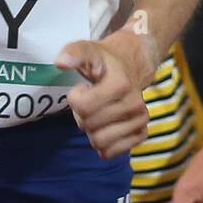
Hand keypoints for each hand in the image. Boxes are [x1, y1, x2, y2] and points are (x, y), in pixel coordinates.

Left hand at [56, 29, 151, 158]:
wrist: (131, 66)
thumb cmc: (105, 62)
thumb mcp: (88, 50)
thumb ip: (74, 53)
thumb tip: (60, 62)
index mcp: (121, 83)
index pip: (84, 107)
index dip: (76, 98)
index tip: (84, 88)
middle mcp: (135, 104)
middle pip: (89, 126)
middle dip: (82, 115)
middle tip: (90, 101)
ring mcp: (140, 120)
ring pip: (100, 142)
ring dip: (92, 131)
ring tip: (98, 114)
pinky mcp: (142, 133)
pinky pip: (113, 153)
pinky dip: (104, 144)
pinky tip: (106, 127)